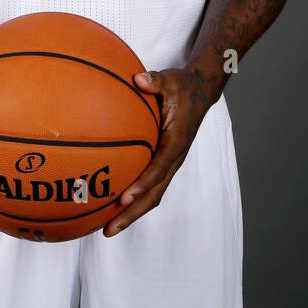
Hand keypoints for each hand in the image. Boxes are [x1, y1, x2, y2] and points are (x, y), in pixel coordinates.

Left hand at [101, 65, 219, 237]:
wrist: (200, 93)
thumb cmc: (182, 87)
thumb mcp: (171, 79)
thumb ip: (155, 81)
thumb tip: (139, 79)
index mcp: (175, 142)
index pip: (158, 169)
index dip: (142, 185)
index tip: (124, 198)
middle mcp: (174, 159)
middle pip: (154, 194)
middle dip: (132, 213)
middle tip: (108, 229)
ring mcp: (169, 164)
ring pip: (152, 195)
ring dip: (132, 213)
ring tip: (106, 228)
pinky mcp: (164, 163)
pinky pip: (149, 186)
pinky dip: (134, 200)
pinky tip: (112, 203)